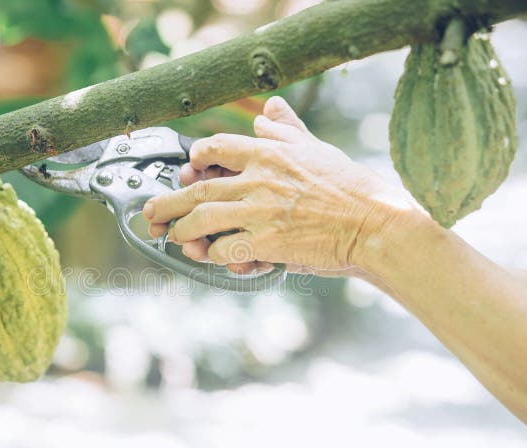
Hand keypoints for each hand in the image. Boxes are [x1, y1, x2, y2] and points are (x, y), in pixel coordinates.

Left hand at [144, 96, 417, 275]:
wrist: (375, 225)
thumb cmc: (351, 188)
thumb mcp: (317, 148)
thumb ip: (287, 130)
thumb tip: (270, 111)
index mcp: (268, 154)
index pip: (215, 147)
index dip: (195, 158)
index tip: (189, 167)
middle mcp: (257, 180)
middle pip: (197, 189)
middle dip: (167, 202)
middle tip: (151, 213)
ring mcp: (259, 213)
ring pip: (202, 220)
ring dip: (183, 230)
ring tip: (175, 237)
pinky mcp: (266, 244)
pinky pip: (225, 251)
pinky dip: (214, 256)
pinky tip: (211, 257)